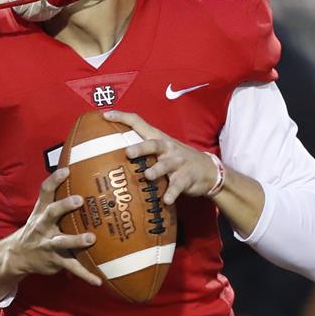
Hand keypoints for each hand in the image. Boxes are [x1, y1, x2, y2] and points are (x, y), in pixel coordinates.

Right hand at [0, 169, 102, 294]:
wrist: (18, 255)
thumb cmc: (38, 228)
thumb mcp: (42, 211)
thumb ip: (57, 197)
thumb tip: (80, 174)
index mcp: (42, 211)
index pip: (45, 191)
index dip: (54, 180)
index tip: (66, 170)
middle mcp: (43, 225)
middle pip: (52, 213)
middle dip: (65, 206)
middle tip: (80, 200)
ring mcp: (48, 244)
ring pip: (62, 242)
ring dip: (76, 241)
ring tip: (91, 239)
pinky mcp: (55, 261)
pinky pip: (71, 268)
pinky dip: (85, 275)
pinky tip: (98, 281)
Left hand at [104, 110, 220, 205]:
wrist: (209, 170)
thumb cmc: (178, 159)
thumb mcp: (163, 149)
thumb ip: (144, 149)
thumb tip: (114, 151)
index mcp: (159, 139)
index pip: (139, 123)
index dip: (123, 117)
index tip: (106, 115)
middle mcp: (168, 148)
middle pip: (153, 145)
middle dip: (141, 148)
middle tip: (128, 152)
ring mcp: (178, 163)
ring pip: (165, 166)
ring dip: (156, 170)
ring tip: (148, 176)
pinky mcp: (186, 178)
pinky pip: (177, 186)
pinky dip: (171, 193)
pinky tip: (165, 200)